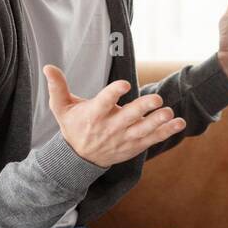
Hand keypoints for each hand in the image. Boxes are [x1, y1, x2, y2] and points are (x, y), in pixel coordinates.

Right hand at [44, 65, 185, 167]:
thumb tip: (48, 67)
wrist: (78, 160)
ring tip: (169, 111)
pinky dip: (166, 132)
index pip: (103, 103)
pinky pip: (152, 139)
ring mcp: (123, 139)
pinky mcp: (133, 146)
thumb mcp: (61, 108)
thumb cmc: (72, 127)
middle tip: (157, 99)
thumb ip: (57, 87)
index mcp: (93, 116)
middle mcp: (109, 128)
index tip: (124, 84)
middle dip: (143, 108)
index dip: (113, 93)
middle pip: (128, 117)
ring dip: (157, 122)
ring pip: (142, 130)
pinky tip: (179, 123)